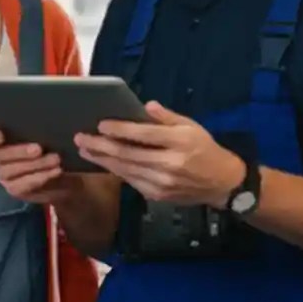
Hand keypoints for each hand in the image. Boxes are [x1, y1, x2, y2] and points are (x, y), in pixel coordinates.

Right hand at [0, 129, 82, 204]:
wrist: (65, 175)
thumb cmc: (54, 148)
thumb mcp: (55, 138)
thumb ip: (53, 132)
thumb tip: (66, 131)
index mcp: (2, 139)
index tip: (0, 135)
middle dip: (18, 151)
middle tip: (39, 149)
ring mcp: (5, 175)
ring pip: (9, 171)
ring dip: (34, 165)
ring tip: (55, 159)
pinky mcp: (15, 189)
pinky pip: (21, 186)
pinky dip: (39, 178)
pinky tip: (55, 171)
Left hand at [74, 101, 245, 207]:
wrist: (221, 183)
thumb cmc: (205, 149)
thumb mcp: (191, 126)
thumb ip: (167, 117)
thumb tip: (145, 106)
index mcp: (179, 143)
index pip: (143, 135)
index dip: (120, 130)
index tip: (100, 124)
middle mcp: (169, 164)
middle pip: (128, 155)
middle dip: (101, 146)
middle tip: (81, 138)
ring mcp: (162, 183)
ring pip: (125, 170)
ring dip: (102, 160)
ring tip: (85, 150)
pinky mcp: (157, 195)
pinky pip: (131, 181)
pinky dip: (115, 171)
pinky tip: (103, 163)